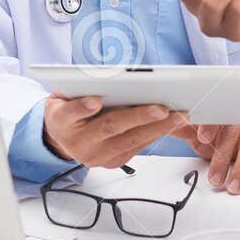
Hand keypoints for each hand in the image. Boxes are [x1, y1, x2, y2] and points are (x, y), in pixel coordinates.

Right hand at [42, 94, 186, 169]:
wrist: (61, 138)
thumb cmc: (67, 109)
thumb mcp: (63, 94)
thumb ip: (80, 87)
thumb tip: (110, 77)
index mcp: (61, 121)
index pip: (69, 114)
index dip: (81, 108)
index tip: (95, 100)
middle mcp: (78, 143)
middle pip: (109, 128)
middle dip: (138, 117)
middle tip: (161, 108)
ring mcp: (95, 156)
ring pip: (128, 141)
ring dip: (156, 128)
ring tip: (178, 115)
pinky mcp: (111, 162)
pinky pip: (136, 148)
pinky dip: (155, 135)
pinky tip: (170, 124)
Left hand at [170, 122, 239, 194]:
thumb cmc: (226, 134)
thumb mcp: (204, 133)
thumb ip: (187, 130)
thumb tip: (171, 126)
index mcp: (224, 110)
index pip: (215, 115)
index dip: (209, 126)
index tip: (201, 137)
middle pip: (232, 133)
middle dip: (222, 158)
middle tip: (215, 179)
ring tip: (234, 187)